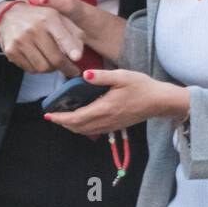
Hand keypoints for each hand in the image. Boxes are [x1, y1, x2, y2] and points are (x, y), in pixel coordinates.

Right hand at [0, 1, 85, 76]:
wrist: (8, 15)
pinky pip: (30, 69)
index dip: (72, 49)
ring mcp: (21, 40)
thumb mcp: (58, 17)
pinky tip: (37, 59)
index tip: (77, 58)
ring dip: (50, 69)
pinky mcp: (11, 50)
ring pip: (43, 68)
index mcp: (49, 18)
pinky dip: (37, 68)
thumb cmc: (39, 18)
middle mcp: (34, 29)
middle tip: (71, 70)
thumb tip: (80, 52)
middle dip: (66, 68)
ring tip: (51, 61)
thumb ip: (73, 32)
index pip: (63, 37)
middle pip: (55, 59)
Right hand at [21, 0, 86, 23]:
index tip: (35, 4)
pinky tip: (37, 15)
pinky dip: (28, 9)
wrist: (75, 16)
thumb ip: (53, 1)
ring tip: (40, 14)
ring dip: (28, 5)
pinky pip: (24, 2)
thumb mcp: (66, 5)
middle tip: (36, 10)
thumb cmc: (73, 8)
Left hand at [44, 68, 181, 136]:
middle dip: (63, 123)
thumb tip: (84, 75)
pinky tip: (81, 118)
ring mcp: (111, 125)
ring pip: (85, 131)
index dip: (60, 118)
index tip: (48, 114)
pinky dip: (82, 127)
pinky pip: (94, 130)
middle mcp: (106, 120)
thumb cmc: (142, 87)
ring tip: (63, 116)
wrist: (159, 101)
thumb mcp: (121, 76)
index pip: (76, 118)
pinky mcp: (116, 126)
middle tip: (53, 114)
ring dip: (72, 126)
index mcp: (104, 108)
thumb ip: (101, 76)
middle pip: (77, 127)